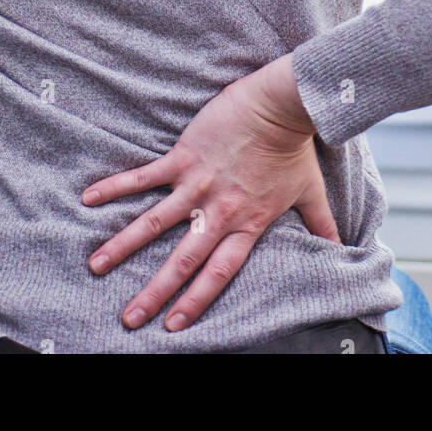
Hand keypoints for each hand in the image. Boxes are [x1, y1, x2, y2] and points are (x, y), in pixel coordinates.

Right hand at [81, 55, 339, 333]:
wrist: (280, 105)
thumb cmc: (294, 147)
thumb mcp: (309, 192)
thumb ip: (322, 224)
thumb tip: (342, 248)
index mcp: (245, 225)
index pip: (217, 273)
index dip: (195, 301)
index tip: (172, 326)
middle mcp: (218, 212)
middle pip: (182, 260)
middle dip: (153, 291)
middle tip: (128, 318)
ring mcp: (197, 184)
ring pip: (154, 222)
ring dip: (123, 245)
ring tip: (96, 266)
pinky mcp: (183, 157)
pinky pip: (144, 176)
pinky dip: (116, 187)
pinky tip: (89, 199)